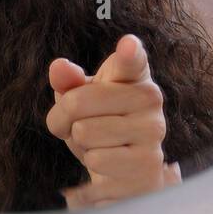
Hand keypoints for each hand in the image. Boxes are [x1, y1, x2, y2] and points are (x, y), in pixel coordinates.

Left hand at [46, 35, 180, 207]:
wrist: (124, 168)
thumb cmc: (99, 123)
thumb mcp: (79, 98)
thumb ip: (68, 80)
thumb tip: (59, 68)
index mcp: (133, 73)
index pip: (132, 59)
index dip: (129, 52)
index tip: (129, 45)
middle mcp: (149, 97)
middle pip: (76, 102)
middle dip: (64, 119)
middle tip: (80, 125)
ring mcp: (152, 130)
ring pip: (84, 133)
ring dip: (80, 144)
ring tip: (98, 143)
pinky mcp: (149, 162)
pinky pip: (96, 160)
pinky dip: (92, 163)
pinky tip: (109, 162)